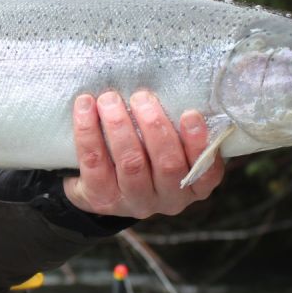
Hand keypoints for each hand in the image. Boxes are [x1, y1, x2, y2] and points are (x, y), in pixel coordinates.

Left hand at [64, 91, 223, 217]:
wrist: (103, 185)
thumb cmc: (147, 154)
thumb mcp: (172, 146)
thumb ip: (180, 129)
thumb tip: (181, 90)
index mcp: (193, 186)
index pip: (205, 172)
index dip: (198, 143)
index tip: (190, 113)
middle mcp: (168, 199)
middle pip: (167, 164)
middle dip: (154, 126)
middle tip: (141, 97)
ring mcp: (135, 202)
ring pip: (131, 163)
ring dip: (120, 126)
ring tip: (110, 99)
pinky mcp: (102, 198)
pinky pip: (95, 163)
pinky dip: (88, 132)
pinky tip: (86, 107)